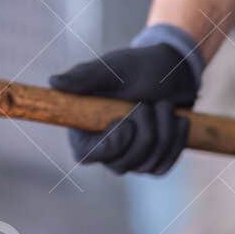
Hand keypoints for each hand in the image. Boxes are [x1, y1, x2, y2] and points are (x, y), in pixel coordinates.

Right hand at [49, 24, 203, 175]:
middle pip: (120, 165)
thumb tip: (54, 82)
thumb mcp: (113, 68)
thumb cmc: (137, 67)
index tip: (126, 122)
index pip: (86, 156)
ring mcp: (129, 158)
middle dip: (143, 133)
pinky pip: (163, 166)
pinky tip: (180, 120)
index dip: (109, 146)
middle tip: (148, 103)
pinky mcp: (152, 161)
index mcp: (85, 127)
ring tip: (164, 105)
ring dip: (163, 131)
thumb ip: (84, 77)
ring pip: (145, 165)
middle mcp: (104, 148)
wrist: (172, 72)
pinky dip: (175, 142)